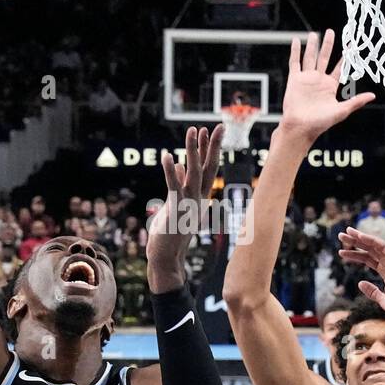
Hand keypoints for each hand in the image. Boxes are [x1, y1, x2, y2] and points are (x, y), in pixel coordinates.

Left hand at [146, 125, 223, 290]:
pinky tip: (167, 156)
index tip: (210, 131)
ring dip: (193, 152)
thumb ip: (179, 185)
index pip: (208, 169)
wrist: (166, 257)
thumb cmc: (169, 233)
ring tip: (193, 131)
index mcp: (199, 197)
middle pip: (208, 168)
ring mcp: (188, 204)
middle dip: (212, 146)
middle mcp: (198, 199)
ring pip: (194, 173)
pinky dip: (170, 172)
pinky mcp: (175, 210)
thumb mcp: (176, 204)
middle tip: (217, 126)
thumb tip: (179, 166)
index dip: (209, 149)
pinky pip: (173, 187)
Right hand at [277, 30, 375, 142]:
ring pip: (310, 57)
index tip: (350, 45)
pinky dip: (295, 51)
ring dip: (312, 45)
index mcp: (330, 86)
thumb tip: (373, 95)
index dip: (344, 57)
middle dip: (327, 45)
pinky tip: (295, 41)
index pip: (339, 67)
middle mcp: (318, 80)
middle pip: (324, 58)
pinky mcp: (295, 79)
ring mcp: (306, 79)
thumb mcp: (342, 111)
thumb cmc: (321, 122)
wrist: (300, 127)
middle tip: (331, 31)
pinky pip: (295, 62)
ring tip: (314, 34)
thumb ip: (356, 101)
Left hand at [338, 227, 384, 322]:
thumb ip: (372, 292)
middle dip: (355, 242)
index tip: (341, 252)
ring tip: (347, 232)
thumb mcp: (383, 300)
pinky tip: (360, 237)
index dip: (354, 255)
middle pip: (369, 250)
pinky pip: (384, 247)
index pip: (368, 259)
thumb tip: (360, 283)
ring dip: (361, 238)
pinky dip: (372, 240)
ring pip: (375, 245)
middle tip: (341, 235)